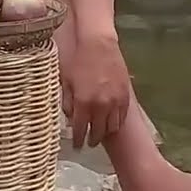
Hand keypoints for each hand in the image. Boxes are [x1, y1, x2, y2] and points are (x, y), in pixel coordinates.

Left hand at [61, 34, 130, 148]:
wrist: (98, 44)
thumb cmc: (76, 60)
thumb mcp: (65, 80)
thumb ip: (67, 101)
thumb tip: (69, 117)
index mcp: (83, 103)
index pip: (80, 129)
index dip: (78, 140)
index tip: (76, 146)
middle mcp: (101, 106)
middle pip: (98, 131)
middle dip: (92, 139)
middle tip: (88, 143)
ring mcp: (115, 102)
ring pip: (112, 127)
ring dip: (105, 133)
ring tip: (100, 134)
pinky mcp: (126, 96)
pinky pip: (122, 117)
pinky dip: (116, 122)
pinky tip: (111, 123)